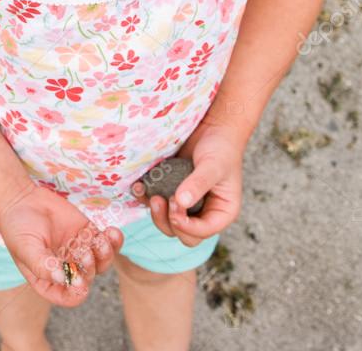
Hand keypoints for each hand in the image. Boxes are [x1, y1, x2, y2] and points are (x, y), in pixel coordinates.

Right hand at [0, 183, 123, 306]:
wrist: (21, 200)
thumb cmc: (18, 228)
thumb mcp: (26, 249)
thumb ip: (43, 265)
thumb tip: (64, 278)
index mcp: (50, 281)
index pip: (67, 296)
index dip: (76, 293)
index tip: (80, 282)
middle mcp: (67, 269)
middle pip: (88, 277)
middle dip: (90, 268)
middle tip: (84, 253)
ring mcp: (78, 251)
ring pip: (101, 261)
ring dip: (106, 254)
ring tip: (102, 241)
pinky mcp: (86, 232)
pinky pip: (105, 241)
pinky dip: (113, 239)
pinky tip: (112, 232)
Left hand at [130, 122, 244, 245]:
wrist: (213, 127)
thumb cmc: (221, 147)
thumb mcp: (213, 166)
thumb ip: (198, 184)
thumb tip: (180, 202)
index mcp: (221, 212)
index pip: (203, 232)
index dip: (186, 225)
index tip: (175, 205)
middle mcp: (205, 213)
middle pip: (184, 234)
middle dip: (170, 222)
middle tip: (161, 200)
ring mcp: (188, 204)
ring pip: (169, 224)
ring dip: (158, 215)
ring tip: (153, 196)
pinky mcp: (172, 192)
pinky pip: (158, 204)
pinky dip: (147, 199)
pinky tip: (140, 187)